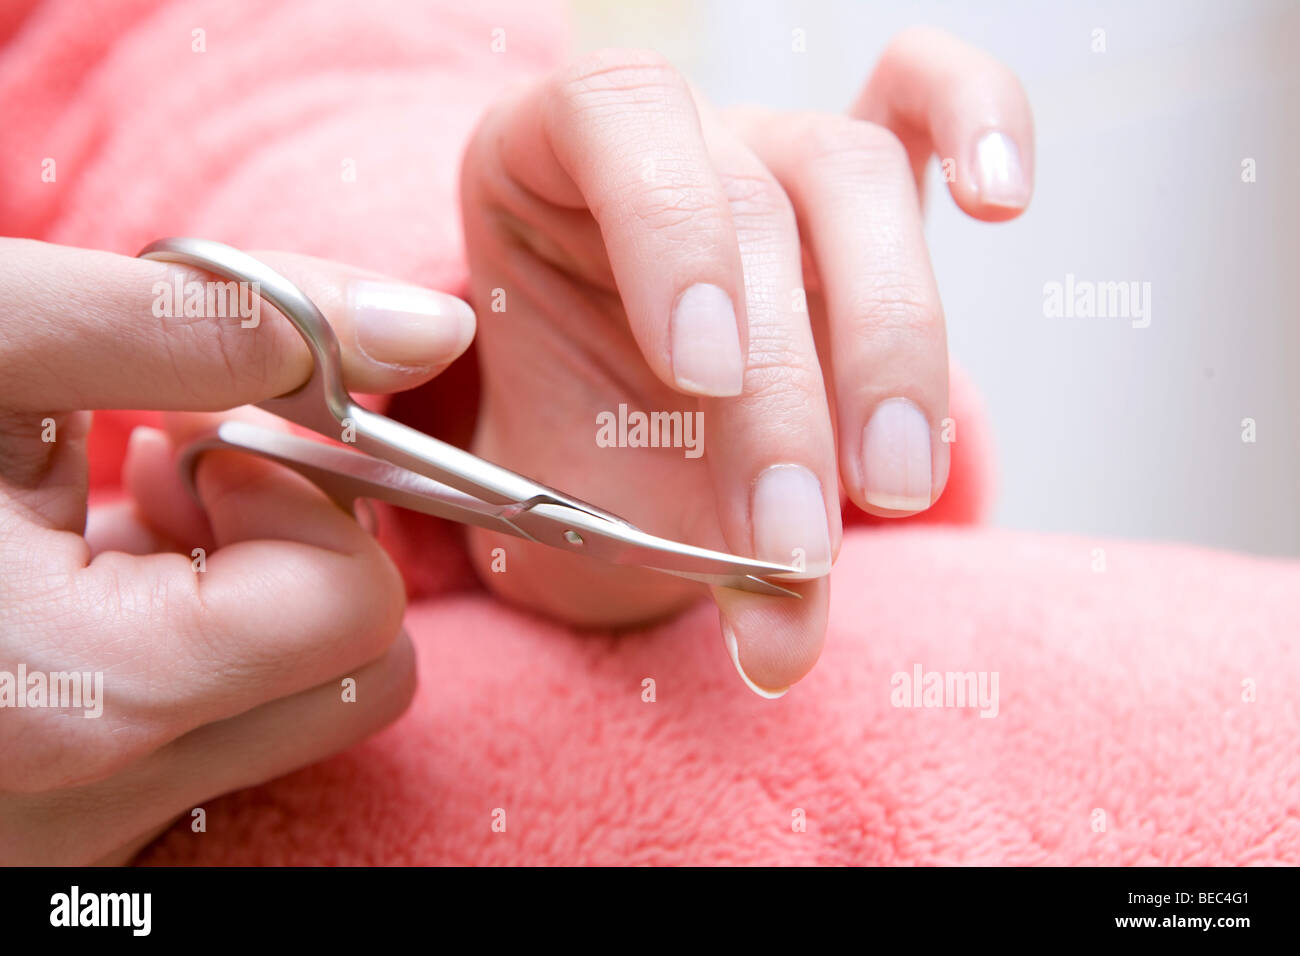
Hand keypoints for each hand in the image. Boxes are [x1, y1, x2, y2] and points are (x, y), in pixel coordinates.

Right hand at [0, 239, 473, 863]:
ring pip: (294, 715)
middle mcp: (78, 809)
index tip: (192, 452)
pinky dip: (180, 661)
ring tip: (101, 532)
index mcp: (74, 699)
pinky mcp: (51, 849)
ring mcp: (64, 847)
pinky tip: (65, 598)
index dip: (298, 504)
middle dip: (289, 556)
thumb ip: (220, 327)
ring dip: (242, 606)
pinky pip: (205, 751)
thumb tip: (430, 334)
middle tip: (158, 485)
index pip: (349, 615)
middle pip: (351, 675)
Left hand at [459, 29, 1032, 694]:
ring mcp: (773, 146)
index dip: (668, 234)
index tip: (701, 374)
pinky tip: (1002, 197)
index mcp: (555, 172)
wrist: (627, 413)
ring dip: (890, 341)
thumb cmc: (604, 435)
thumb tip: (779, 649)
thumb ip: (694, 553)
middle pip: (751, 209)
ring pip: (855, 174)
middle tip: (800, 531)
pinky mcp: (867, 173)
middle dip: (783, 389)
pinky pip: (923, 92)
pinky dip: (976, 116)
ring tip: (893, 483)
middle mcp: (675, 143)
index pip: (617, 127)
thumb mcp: (613, 494)